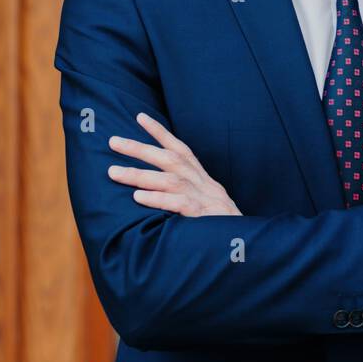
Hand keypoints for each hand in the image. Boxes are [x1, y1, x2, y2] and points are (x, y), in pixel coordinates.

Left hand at [107, 112, 241, 216]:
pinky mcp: (205, 217)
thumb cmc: (221, 227)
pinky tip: (139, 197)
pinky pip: (179, 204)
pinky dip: (158, 199)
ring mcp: (205, 199)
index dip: (161, 133)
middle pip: (171, 159)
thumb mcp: (207, 204)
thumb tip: (152, 191)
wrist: (248, 245)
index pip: (181, 150)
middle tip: (113, 141)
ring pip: (171, 180)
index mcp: (203, 180)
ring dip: (140, 175)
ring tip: (114, 172)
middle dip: (140, 149)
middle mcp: (204, 184)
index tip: (140, 117)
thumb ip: (185, 195)